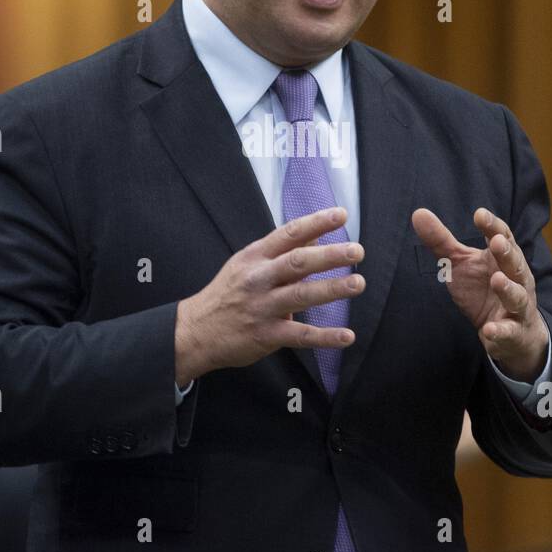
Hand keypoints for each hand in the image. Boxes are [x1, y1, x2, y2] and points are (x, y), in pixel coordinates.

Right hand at [174, 206, 363, 384]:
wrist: (195, 331)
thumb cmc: (227, 294)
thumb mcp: (248, 264)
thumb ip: (283, 252)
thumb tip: (317, 235)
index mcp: (255, 257)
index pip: (289, 234)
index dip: (316, 222)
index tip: (341, 215)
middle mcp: (259, 279)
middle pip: (297, 262)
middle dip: (329, 256)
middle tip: (356, 251)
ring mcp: (262, 307)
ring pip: (300, 295)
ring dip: (331, 289)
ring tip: (357, 284)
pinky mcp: (266, 335)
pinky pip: (300, 335)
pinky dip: (325, 337)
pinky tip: (347, 335)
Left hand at [411, 206, 549, 381]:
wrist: (511, 334)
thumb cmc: (485, 289)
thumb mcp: (461, 264)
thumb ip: (442, 241)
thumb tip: (418, 213)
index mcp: (503, 259)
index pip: (502, 237)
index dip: (492, 226)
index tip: (480, 214)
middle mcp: (516, 279)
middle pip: (515, 263)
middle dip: (507, 253)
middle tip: (496, 242)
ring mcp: (518, 306)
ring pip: (517, 296)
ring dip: (508, 289)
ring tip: (497, 280)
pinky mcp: (513, 332)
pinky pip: (509, 331)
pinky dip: (500, 331)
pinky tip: (489, 330)